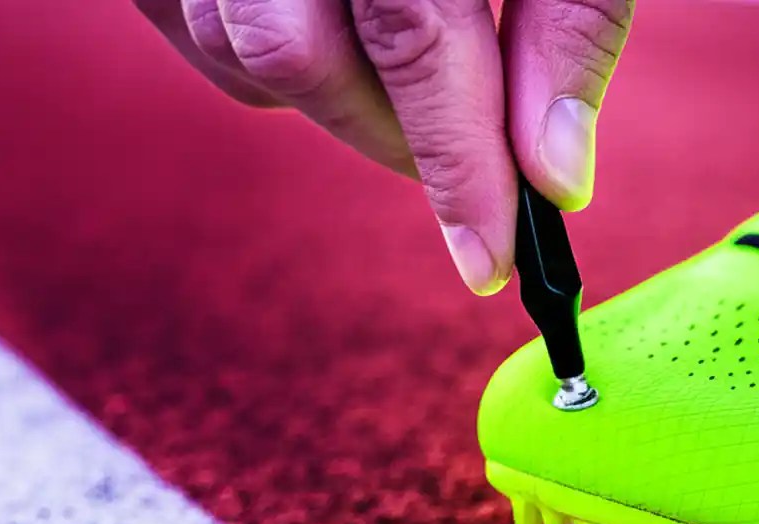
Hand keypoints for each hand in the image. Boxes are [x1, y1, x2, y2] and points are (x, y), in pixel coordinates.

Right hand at [135, 0, 633, 293]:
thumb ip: (567, 29)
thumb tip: (552, 176)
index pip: (413, 34)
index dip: (456, 164)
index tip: (489, 262)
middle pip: (303, 56)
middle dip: (396, 140)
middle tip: (467, 174)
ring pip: (241, 50)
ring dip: (337, 99)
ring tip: (408, 76)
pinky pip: (192, 26)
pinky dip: (265, 62)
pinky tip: (330, 36)